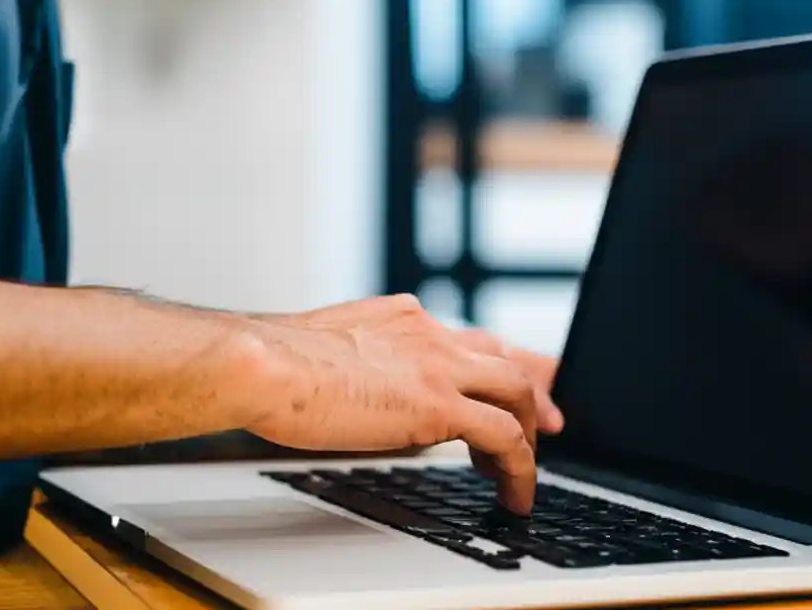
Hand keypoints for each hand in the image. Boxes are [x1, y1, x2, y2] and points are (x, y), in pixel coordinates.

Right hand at [243, 295, 560, 513]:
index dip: (494, 363)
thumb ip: (355, 361)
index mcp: (400, 317)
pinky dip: (520, 467)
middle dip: (534, 393)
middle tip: (548, 425)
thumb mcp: (324, 348)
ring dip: (528, 435)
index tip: (507, 382)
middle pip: (505, 357)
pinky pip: (504, 437)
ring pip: (517, 392)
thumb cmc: (270, 365)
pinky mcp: (439, 404)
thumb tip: (352, 386)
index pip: (465, 337)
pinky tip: (515, 494)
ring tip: (523, 473)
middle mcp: (427, 332)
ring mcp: (438, 365)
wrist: (263, 365)